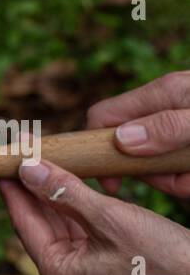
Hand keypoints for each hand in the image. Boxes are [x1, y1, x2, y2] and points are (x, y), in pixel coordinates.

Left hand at [0, 160, 189, 274]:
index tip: (2, 162)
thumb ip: (65, 193)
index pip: (25, 223)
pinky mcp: (99, 270)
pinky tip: (66, 185)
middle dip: (31, 189)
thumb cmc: (162, 255)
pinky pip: (77, 234)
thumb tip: (27, 169)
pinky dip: (72, 209)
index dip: (13, 188)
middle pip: (39, 225)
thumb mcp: (110, 217)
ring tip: (39, 163)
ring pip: (58, 228)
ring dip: (51, 197)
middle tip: (20, 155)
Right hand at [87, 71, 189, 196]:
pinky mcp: (183, 143)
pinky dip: (183, 178)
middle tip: (171, 179)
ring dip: (169, 177)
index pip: (101, 117)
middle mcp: (163, 109)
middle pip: (125, 146)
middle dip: (143, 171)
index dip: (94, 147)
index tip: (110, 181)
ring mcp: (175, 127)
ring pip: (151, 162)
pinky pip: (173, 169)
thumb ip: (166, 126)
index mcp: (160, 94)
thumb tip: (120, 140)